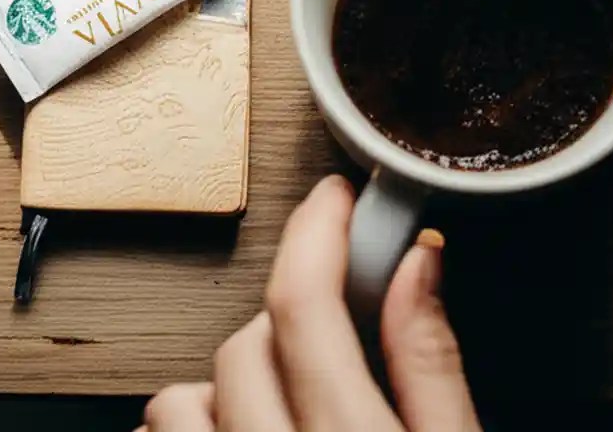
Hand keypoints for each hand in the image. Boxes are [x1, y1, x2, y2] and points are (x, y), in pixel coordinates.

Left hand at [139, 175, 480, 431]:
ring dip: (226, 385)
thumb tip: (416, 267)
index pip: (304, 304)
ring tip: (279, 406)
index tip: (335, 202)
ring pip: (180, 401)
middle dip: (290, 326)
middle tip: (339, 344)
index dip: (317, 234)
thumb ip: (432, 364)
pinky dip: (191, 429)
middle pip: (244, 343)